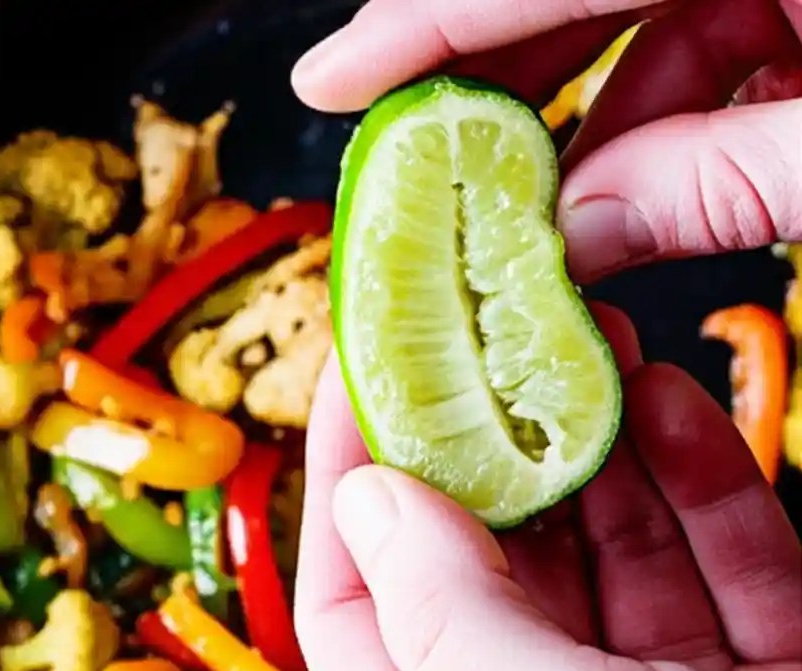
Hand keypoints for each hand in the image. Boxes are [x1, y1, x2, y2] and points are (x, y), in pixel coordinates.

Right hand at [291, 0, 801, 281]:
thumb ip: (719, 186)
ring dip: (579, 128)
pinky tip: (622, 198)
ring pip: (628, 29)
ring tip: (530, 220)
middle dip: (488, 80)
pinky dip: (654, 126)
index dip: (421, 25)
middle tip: (415, 159)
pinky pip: (697, 50)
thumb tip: (578, 236)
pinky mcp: (800, 4)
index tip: (327, 81)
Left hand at [296, 303, 801, 670]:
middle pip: (486, 561)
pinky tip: (667, 407)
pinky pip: (717, 570)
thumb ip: (453, 621)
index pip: (359, 604)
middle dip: (489, 441)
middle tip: (488, 339)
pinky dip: (698, 485)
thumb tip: (369, 498)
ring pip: (606, 552)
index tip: (361, 377)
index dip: (352, 482)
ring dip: (595, 445)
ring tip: (583, 346)